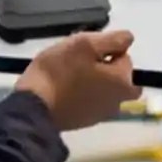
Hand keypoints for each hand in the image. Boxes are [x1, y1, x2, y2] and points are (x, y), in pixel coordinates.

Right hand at [15, 30, 141, 130]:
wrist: (33, 108)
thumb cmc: (59, 72)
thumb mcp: (84, 44)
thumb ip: (112, 40)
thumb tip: (128, 39)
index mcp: (122, 83)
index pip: (125, 57)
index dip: (106, 49)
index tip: (86, 51)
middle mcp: (117, 102)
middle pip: (119, 77)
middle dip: (106, 68)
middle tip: (81, 62)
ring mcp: (101, 115)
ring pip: (105, 90)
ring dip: (94, 81)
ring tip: (69, 74)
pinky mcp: (84, 122)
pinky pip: (91, 102)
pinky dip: (84, 94)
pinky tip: (64, 88)